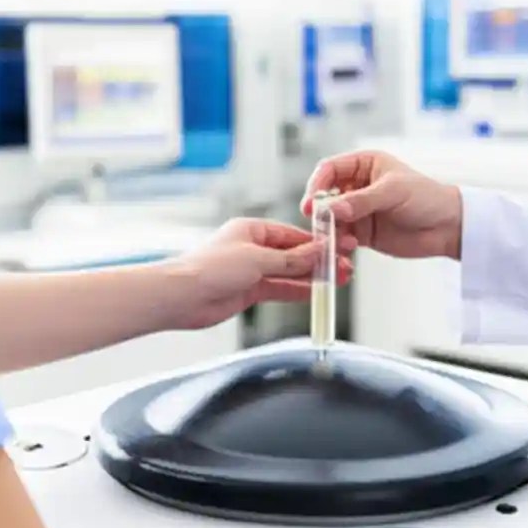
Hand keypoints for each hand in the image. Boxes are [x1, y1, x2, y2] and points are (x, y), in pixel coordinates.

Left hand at [168, 218, 354, 330]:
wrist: (182, 297)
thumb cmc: (210, 268)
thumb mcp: (257, 259)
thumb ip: (291, 259)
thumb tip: (318, 251)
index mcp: (252, 230)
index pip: (292, 235)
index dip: (317, 243)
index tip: (339, 247)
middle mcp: (252, 248)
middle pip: (293, 254)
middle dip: (319, 261)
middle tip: (346, 266)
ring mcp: (251, 271)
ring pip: (289, 274)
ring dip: (312, 278)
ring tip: (339, 281)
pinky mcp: (249, 291)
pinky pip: (280, 289)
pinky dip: (298, 291)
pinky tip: (317, 293)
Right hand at [301, 150, 462, 260]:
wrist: (448, 227)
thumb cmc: (427, 198)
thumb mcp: (393, 192)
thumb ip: (361, 201)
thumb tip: (332, 209)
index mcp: (364, 165)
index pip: (330, 170)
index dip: (317, 185)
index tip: (312, 203)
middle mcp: (358, 186)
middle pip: (325, 196)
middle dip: (320, 211)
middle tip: (319, 224)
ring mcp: (358, 210)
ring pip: (331, 219)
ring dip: (330, 230)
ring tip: (339, 240)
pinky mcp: (362, 233)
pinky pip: (341, 237)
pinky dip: (339, 243)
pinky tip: (348, 247)